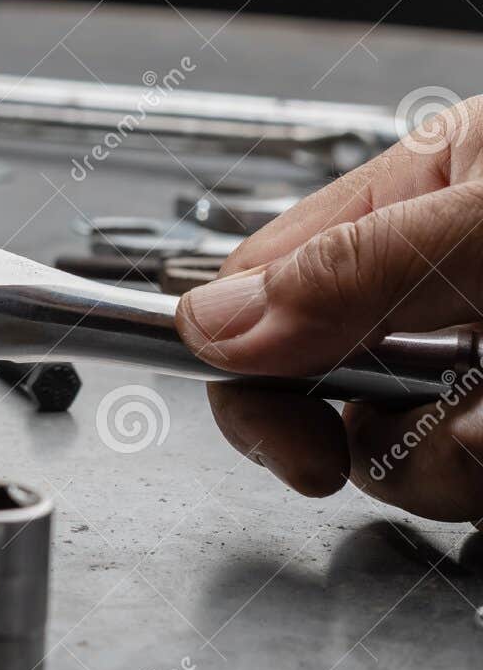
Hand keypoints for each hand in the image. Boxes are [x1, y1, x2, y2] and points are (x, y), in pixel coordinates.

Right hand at [174, 97, 482, 523]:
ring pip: (396, 452)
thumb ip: (358, 267)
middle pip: (318, 383)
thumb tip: (213, 321)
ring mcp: (478, 360)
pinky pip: (457, 476)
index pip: (264, 286)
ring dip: (450, 461)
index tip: (287, 444)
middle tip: (408, 447)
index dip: (247, 369)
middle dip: (361, 430)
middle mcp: (439, 278)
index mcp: (417, 192)